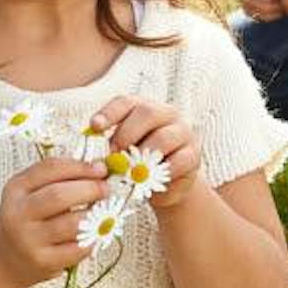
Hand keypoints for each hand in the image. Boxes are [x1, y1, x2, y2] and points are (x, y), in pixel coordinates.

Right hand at [0, 156, 109, 287]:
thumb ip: (60, 177)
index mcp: (17, 189)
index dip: (81, 167)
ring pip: (71, 224)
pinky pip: (77, 248)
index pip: (50, 169)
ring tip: (102, 211)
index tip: (101, 169)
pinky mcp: (43, 261)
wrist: (7, 260)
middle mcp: (19, 213)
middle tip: (106, 190)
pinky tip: (94, 233)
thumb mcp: (31, 192)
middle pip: (59, 195)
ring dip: (95, 215)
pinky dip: (92, 238)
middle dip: (90, 189)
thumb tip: (100, 168)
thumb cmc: (28, 220)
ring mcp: (30, 239)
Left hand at [89, 95, 202, 210]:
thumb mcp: (121, 153)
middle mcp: (165, 114)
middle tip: (112, 155)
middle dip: (126, 134)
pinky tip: (149, 180)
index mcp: (143, 108)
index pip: (126, 102)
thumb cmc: (137, 164)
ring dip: (143, 156)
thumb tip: (94, 159)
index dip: (109, 113)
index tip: (94, 127)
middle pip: (147, 112)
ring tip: (129, 172)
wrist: (164, 185)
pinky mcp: (193, 154)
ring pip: (163, 137)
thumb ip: (110, 150)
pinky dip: (160, 172)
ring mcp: (183, 132)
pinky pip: (178, 160)